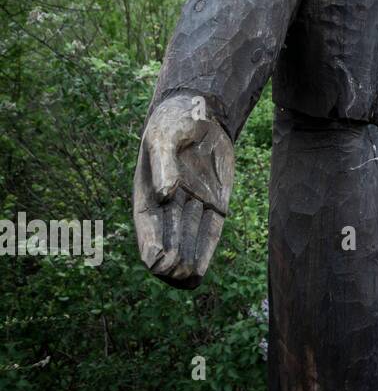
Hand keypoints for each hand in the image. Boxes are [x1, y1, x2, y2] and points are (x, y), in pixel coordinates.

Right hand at [133, 94, 234, 289]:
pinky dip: (203, 252)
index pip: (148, 226)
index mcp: (149, 191)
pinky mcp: (215, 203)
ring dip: (186, 261)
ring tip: (187, 277)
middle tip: (177, 270)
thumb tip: (165, 194)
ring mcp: (192, 205)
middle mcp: (169, 204)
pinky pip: (208, 232)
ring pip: (187, 241)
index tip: (157, 262)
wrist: (203, 113)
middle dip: (171, 258)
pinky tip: (197, 272)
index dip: (152, 246)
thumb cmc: (176, 122)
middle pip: (168, 240)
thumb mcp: (166, 136)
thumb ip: (164, 164)